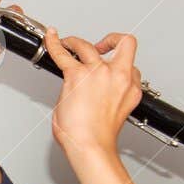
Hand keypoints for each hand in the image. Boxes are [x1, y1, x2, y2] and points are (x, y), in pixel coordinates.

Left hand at [42, 28, 142, 159]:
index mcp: (130, 89)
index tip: (111, 64)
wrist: (91, 145)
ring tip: (67, 44)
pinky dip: (54, 43)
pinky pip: (62, 53)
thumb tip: (88, 93)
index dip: (120, 64)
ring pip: (88, 45)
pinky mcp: (77, 75)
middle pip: (125, 43)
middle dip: (112, 40)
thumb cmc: (98, 137)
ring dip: (77, 42)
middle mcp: (118, 77)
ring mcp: (98, 73)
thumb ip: (107, 97)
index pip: (132, 67)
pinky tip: (51, 38)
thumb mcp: (114, 114)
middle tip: (99, 46)